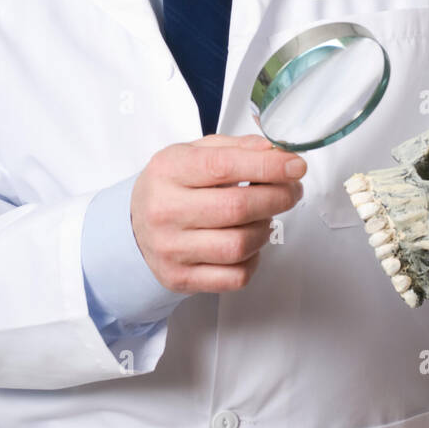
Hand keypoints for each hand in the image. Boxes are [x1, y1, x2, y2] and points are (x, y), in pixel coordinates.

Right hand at [130, 133, 305, 295]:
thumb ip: (234, 148)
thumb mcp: (193, 153)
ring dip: (266, 229)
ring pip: (239, 245)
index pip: (224, 167)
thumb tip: (274, 152)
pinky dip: (254, 260)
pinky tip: (249, 244)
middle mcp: (165, 211)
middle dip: (278, 197)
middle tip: (292, 190)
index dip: (268, 166)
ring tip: (265, 216)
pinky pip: (235, 277)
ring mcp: (171, 249)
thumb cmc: (171, 186)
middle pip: (237, 208)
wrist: (133, 225)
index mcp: (168, 171)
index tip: (295, 166)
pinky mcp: (180, 278)